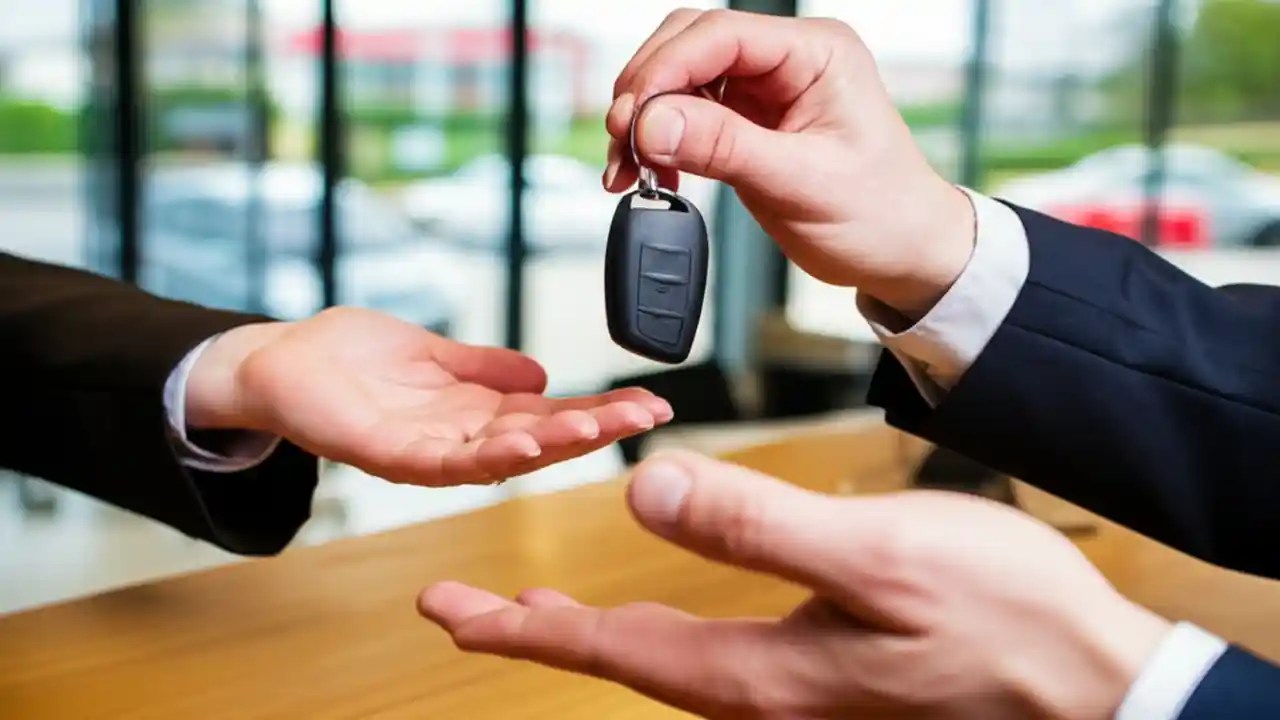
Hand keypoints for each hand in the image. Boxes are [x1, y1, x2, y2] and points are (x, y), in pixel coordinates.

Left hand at [183, 307, 671, 485]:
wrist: (275, 362)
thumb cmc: (347, 356)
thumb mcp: (434, 353)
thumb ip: (484, 367)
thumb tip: (541, 373)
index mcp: (474, 414)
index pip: (551, 415)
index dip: (601, 411)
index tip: (649, 401)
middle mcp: (458, 440)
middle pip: (541, 440)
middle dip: (597, 428)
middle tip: (648, 416)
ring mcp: (426, 451)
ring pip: (504, 456)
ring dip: (555, 444)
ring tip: (603, 427)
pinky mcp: (387, 453)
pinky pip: (446, 462)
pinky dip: (489, 456)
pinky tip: (527, 444)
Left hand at [419, 451, 1170, 718]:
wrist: (1088, 681)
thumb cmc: (999, 619)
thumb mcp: (875, 558)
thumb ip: (754, 526)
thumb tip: (641, 492)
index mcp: (760, 673)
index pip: (610, 650)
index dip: (521, 629)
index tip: (449, 611)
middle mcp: (765, 697)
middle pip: (623, 662)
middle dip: (537, 635)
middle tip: (466, 617)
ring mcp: (797, 694)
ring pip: (665, 662)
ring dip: (594, 636)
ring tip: (539, 616)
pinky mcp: (828, 679)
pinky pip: (714, 655)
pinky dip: (661, 631)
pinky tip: (664, 619)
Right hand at [605, 9, 975, 318]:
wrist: (902, 253)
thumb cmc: (881, 213)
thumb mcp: (802, 182)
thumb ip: (725, 148)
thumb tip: (653, 123)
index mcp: (816, 52)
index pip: (721, 35)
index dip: (666, 70)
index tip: (633, 118)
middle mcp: (786, 60)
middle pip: (689, 45)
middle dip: (647, 90)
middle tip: (625, 143)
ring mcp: (763, 89)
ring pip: (679, 79)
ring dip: (646, 119)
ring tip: (629, 168)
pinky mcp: (746, 122)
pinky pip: (686, 115)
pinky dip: (659, 141)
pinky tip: (649, 173)